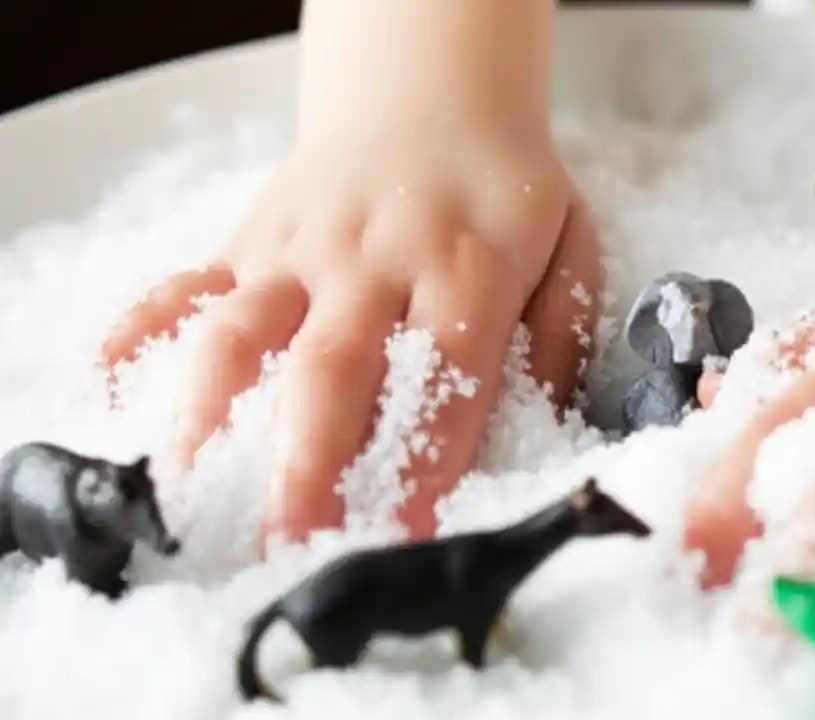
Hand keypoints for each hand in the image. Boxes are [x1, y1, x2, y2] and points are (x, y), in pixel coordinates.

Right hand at [101, 128, 598, 542]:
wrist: (436, 98)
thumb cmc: (507, 192)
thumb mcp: (571, 248)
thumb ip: (559, 335)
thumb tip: (540, 420)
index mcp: (465, 268)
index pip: (442, 377)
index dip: (421, 461)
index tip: (402, 537)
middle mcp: (373, 262)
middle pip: (330, 369)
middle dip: (307, 464)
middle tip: (290, 546)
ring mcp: (299, 250)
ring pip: (240, 333)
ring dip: (210, 417)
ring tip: (194, 495)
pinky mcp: (249, 242)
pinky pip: (184, 289)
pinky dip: (138, 334)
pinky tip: (111, 388)